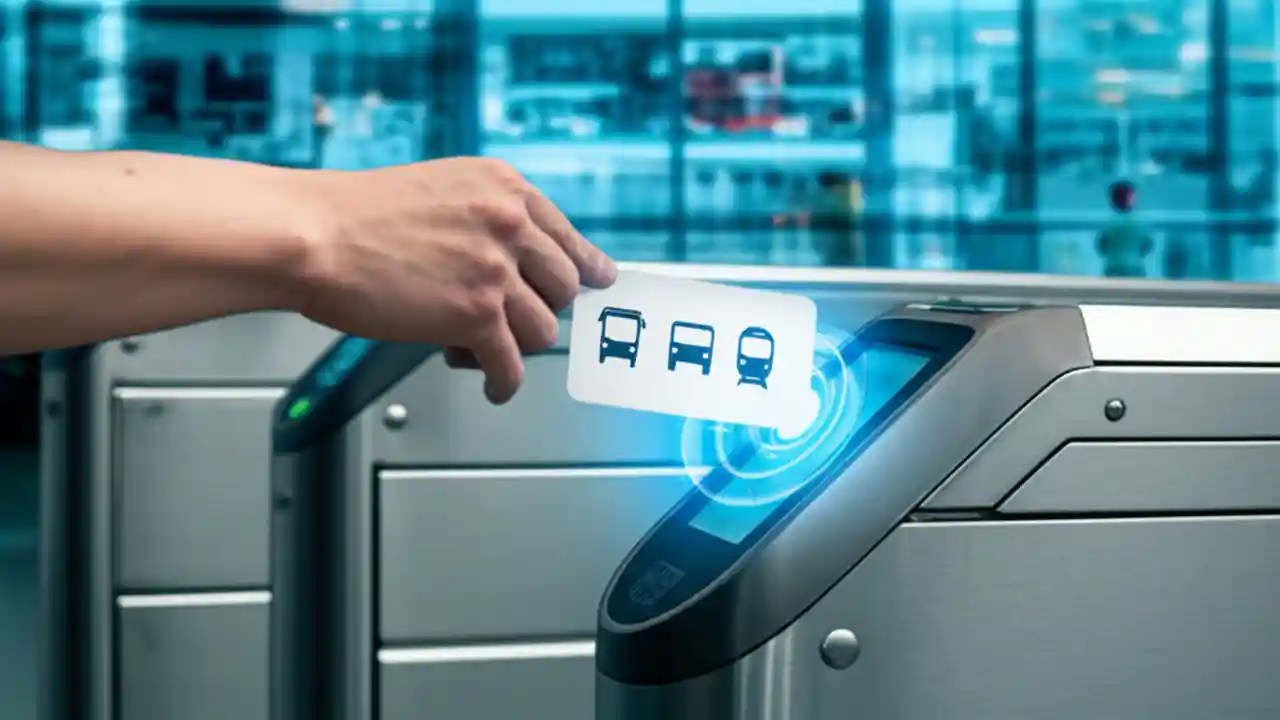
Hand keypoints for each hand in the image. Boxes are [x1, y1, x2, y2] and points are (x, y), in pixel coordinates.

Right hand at [292, 157, 616, 403]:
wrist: (311, 235)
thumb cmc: (354, 216)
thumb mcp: (439, 190)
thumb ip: (484, 216)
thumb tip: (513, 258)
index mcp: (503, 187)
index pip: (567, 236)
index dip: (584, 266)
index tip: (597, 281)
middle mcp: (509, 223)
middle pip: (565, 285)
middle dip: (542, 308)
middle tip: (516, 321)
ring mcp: (495, 270)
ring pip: (544, 328)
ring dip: (516, 345)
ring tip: (479, 347)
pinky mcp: (476, 315)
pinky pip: (513, 364)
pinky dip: (504, 381)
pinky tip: (494, 385)